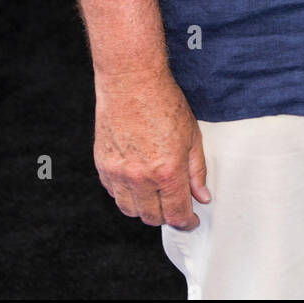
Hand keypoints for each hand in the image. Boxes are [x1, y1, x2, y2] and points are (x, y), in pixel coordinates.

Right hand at [93, 68, 209, 226]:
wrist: (131, 80)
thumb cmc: (163, 101)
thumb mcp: (192, 136)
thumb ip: (197, 171)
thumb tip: (201, 197)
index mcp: (167, 171)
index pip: (176, 214)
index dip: (186, 221)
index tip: (190, 220)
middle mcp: (140, 177)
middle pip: (152, 217)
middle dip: (166, 215)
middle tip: (174, 204)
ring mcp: (118, 172)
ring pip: (130, 209)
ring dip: (144, 208)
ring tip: (155, 194)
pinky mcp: (102, 164)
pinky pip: (113, 192)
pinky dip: (125, 193)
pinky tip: (135, 180)